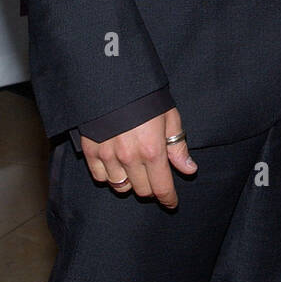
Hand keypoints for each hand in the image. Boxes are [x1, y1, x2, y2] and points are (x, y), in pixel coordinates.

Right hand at [81, 107, 196, 208]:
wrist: (113, 79)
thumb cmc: (146, 97)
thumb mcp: (169, 117)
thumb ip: (178, 146)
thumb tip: (189, 170)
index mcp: (153, 149)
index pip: (162, 187)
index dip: (168, 198)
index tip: (171, 202)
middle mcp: (130, 157)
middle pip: (143, 190)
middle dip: (151, 187)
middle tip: (154, 175)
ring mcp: (108, 155)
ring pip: (121, 187)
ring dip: (130, 182)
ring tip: (135, 169)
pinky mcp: (91, 151)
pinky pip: (100, 177)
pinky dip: (109, 175)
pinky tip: (116, 165)